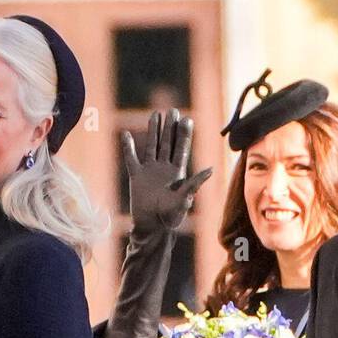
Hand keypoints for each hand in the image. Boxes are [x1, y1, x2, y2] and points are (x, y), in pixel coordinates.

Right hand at [121, 108, 212, 231]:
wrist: (151, 227)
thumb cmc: (170, 217)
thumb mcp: (183, 199)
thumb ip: (194, 183)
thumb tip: (210, 169)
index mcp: (177, 173)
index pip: (181, 148)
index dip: (184, 134)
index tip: (186, 118)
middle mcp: (164, 168)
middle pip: (167, 143)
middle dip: (170, 127)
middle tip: (172, 110)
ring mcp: (150, 171)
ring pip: (151, 146)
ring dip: (153, 131)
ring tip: (155, 114)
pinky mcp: (136, 177)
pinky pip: (131, 159)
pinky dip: (128, 147)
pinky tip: (126, 135)